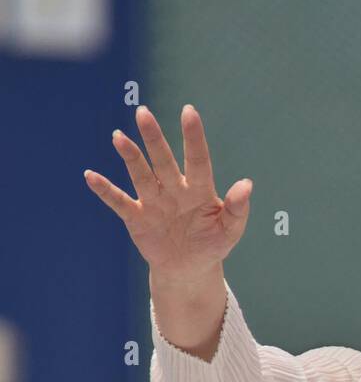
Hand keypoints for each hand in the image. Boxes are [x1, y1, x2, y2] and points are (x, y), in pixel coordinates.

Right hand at [84, 104, 251, 279]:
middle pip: (163, 160)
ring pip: (141, 175)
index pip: (197, 159)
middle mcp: (174, 189)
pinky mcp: (137, 217)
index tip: (189, 111)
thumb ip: (238, 209)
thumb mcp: (229, 231)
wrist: (189, 269)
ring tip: (119, 137)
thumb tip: (247, 185)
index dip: (193, 137)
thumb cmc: (211, 244)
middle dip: (153, 138)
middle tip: (143, 113)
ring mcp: (153, 201)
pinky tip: (91, 176)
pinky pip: (119, 202)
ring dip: (130, 157)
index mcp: (199, 189)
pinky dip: (105, 191)